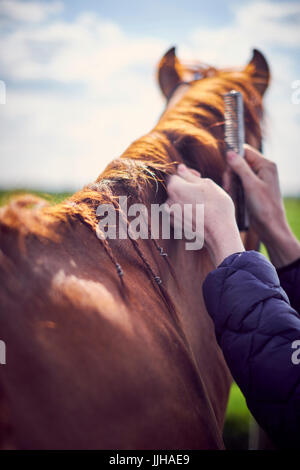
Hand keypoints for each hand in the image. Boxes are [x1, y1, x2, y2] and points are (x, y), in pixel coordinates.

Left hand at [166, 164, 243, 266]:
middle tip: (203, 192)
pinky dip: (187, 213)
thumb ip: (190, 175)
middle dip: (186, 188)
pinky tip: (200, 215)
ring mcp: (171, 216)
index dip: (187, 174)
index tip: (199, 177)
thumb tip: (180, 168)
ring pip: (177, 203)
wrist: (219, 233)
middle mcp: (168, 202)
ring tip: (203, 205)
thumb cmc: (216, 206)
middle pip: (175, 190)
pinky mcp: (176, 227)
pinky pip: (180, 215)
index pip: (174, 175)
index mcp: (174, 188)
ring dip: (187, 201)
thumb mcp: (207, 184)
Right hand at [226, 145, 299, 267]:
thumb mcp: (250, 185)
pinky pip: (240, 181)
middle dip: (231, 171)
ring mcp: (258, 179)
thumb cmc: (264, 207)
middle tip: (228, 184)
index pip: (245, 151)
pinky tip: (232, 193)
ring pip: (238, 171)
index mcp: (266, 165)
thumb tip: (230, 153)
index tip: (228, 171)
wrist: (270, 226)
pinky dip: (234, 186)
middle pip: (240, 161)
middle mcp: (263, 170)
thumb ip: (240, 167)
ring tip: (229, 190)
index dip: (234, 158)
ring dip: (231, 180)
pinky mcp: (253, 188)